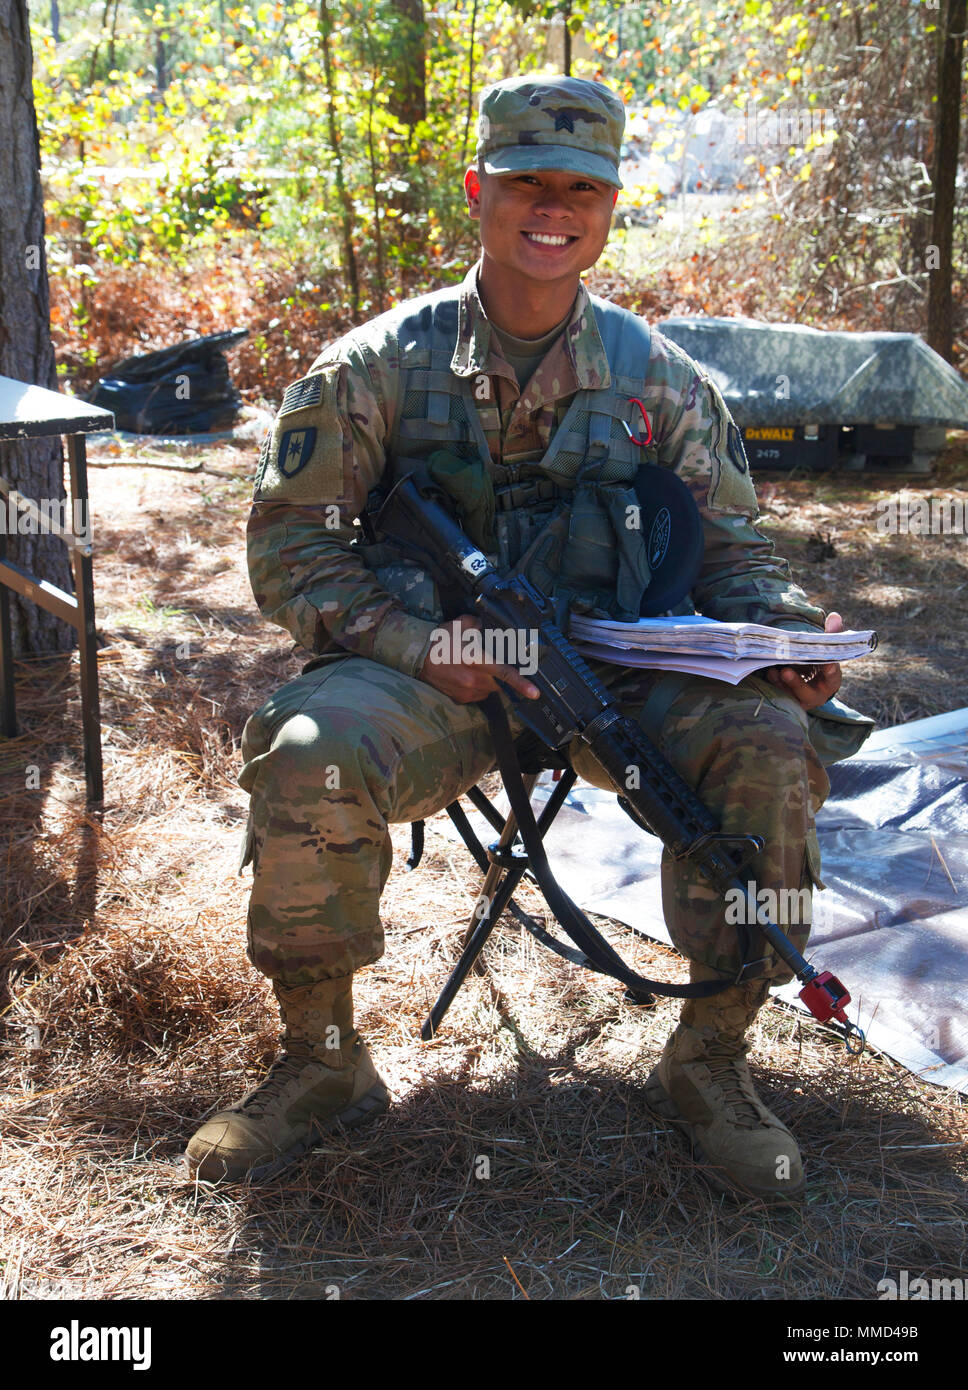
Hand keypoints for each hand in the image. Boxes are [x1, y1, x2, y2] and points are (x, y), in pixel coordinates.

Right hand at [419, 614, 540, 704]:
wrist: (416, 658)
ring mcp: (467, 691)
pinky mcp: (462, 699)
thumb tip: (493, 627)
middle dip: (502, 675)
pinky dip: (479, 686)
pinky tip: (468, 675)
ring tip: (475, 667)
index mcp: (475, 660)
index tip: (535, 692)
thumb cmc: (439, 641)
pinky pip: (479, 695)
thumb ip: (481, 625)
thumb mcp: (461, 624)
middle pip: (500, 683)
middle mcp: (473, 679)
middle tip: (492, 663)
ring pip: (490, 689)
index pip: (504, 672)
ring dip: (490, 680)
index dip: (521, 683)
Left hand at [762, 611, 843, 710]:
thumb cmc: (821, 664)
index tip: (827, 666)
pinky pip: (780, 695)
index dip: (830, 672)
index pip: (832, 677)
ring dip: (782, 684)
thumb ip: (831, 635)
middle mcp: (817, 694)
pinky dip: (775, 684)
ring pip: (791, 696)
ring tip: (774, 671)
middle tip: (785, 671)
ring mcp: (801, 700)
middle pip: (809, 693)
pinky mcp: (788, 700)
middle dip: (797, 683)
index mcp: (831, 682)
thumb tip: (834, 615)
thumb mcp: (827, 651)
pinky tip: (769, 673)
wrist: (811, 682)